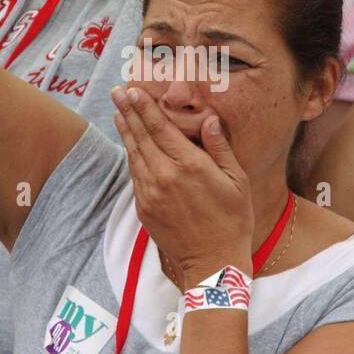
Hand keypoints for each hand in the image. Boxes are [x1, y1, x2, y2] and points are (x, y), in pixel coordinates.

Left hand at [111, 86, 252, 285]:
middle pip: (141, 136)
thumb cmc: (232, 220)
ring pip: (134, 154)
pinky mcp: (144, 207)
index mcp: (189, 165)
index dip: (145, 107)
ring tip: (118, 111)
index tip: (133, 90)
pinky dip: (130, 155)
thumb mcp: (237, 180)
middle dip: (128, 111)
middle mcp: (165, 176)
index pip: (160, 128)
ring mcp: (150, 193)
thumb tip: (208, 119)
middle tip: (116, 91)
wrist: (213, 263)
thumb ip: (219, 147)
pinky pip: (134, 174)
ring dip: (125, 130)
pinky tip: (129, 143)